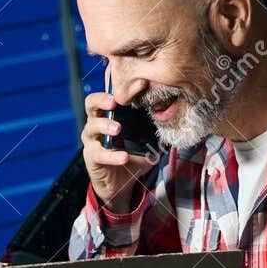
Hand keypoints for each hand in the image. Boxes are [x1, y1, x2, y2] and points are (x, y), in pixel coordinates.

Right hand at [81, 91, 158, 212]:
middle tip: (115, 101)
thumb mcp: (146, 141)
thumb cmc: (131, 156)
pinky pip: (99, 153)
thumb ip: (155, 129)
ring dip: (105, 125)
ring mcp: (92, 140)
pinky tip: (124, 157)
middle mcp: (96, 123)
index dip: (121, 86)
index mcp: (109, 114)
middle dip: (102, 99)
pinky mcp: (91, 157)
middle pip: (90, 103)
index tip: (140, 84)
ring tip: (118, 129)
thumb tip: (176, 118)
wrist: (120, 183)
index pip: (110, 94)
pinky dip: (113, 156)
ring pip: (91, 126)